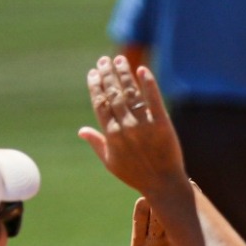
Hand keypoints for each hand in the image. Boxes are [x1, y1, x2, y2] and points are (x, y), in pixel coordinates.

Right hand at [77, 57, 187, 198]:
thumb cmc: (135, 175)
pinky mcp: (163, 124)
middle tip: (104, 60)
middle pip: (114, 94)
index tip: (93, 72)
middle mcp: (126, 127)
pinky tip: (142, 71)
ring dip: (124, 74)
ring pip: (131, 94)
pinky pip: (154, 100)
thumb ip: (96, 143)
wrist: (163, 185)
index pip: (100, 104)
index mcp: (111, 135)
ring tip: (119, 60)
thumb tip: (81, 130)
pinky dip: (148, 84)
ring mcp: (145, 125)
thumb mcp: (111, 162)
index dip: (96, 86)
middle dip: (107, 75)